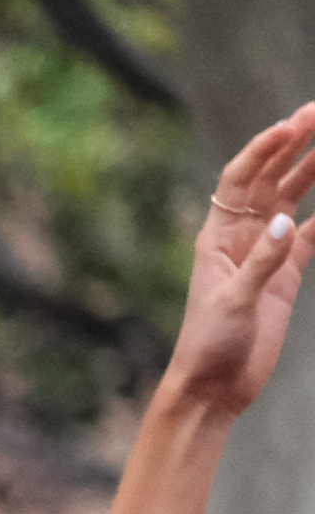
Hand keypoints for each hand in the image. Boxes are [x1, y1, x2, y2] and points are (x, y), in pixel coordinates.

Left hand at [164, 106, 314, 418]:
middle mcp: (240, 237)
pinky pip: (313, 233)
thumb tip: (286, 223)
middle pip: (269, 179)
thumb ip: (261, 263)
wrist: (213, 387)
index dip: (263, 149)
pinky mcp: (286, 274)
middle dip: (292, 144)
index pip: (239, 180)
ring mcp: (265, 253)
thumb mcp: (232, 303)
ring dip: (313, 167)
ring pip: (293, 198)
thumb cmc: (209, 345)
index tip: (291, 125)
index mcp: (216, 237)